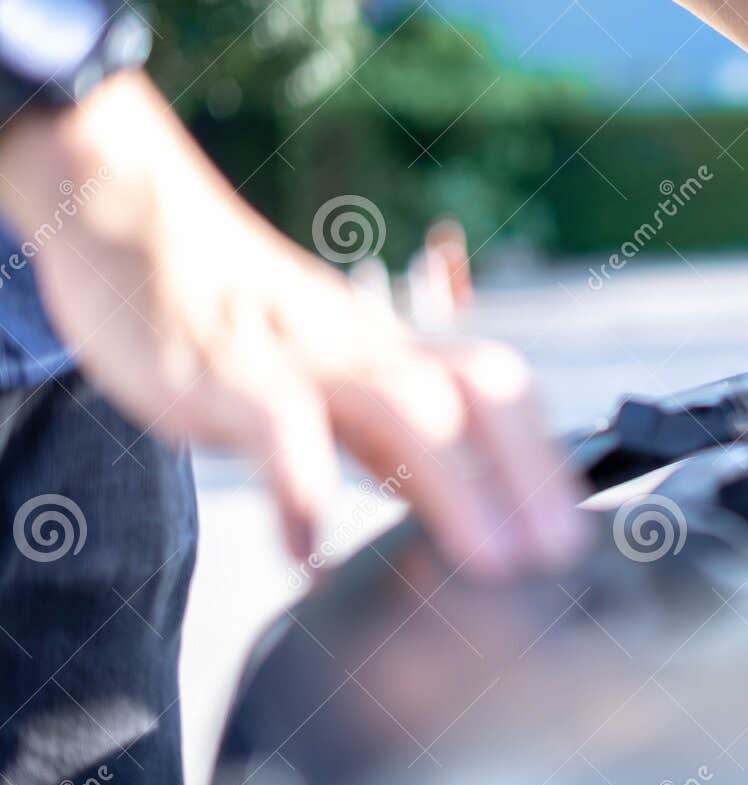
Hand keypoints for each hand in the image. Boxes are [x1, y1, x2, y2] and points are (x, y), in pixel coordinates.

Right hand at [0, 72, 584, 578]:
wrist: (138, 221)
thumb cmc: (243, 317)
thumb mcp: (330, 372)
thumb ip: (388, 438)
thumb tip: (459, 510)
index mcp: (393, 352)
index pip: (497, 390)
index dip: (543, 456)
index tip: (572, 530)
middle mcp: (365, 350)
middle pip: (475, 395)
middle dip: (526, 476)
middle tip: (554, 557)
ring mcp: (302, 358)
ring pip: (403, 408)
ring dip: (457, 488)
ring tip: (486, 563)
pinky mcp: (226, 372)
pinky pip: (277, 425)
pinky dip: (301, 487)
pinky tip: (308, 553)